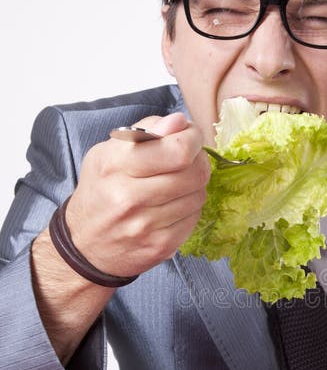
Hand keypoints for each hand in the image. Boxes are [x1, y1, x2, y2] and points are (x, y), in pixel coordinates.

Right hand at [64, 112, 209, 276]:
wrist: (84, 244)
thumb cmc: (100, 191)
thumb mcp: (109, 153)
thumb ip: (146, 131)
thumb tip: (180, 122)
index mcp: (115, 166)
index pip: (177, 150)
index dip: (193, 139)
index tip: (190, 137)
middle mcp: (129, 197)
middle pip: (194, 173)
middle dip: (199, 162)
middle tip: (188, 161)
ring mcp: (145, 226)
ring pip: (198, 196)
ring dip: (195, 187)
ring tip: (177, 185)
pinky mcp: (159, 247)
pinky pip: (194, 219)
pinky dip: (190, 209)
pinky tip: (173, 206)